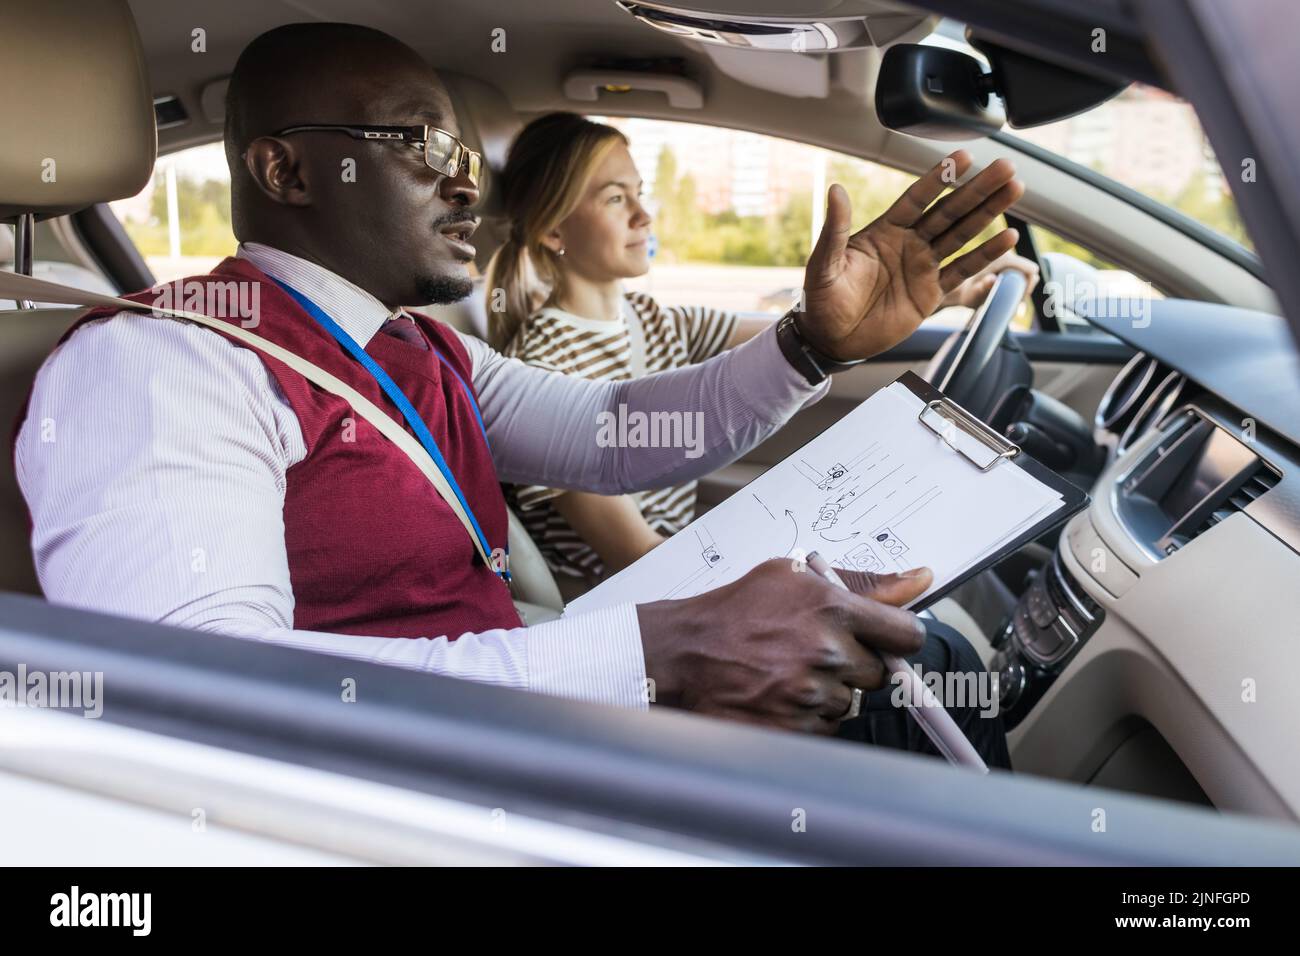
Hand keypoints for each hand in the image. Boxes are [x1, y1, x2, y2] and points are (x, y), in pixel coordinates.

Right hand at [637, 558, 933, 732]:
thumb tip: (918, 580)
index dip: (896, 639)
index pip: (907, 635)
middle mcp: (826, 652)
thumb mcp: (792, 578)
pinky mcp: (795, 728)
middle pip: (877, 673)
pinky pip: (825, 729)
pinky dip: (806, 717)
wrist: (681, 654)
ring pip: (848, 703)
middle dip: (851, 665)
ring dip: (826, 692)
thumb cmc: (734, 612)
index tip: (884, 640)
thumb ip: (862, 583)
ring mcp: (810, 694)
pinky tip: (776, 694)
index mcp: (831, 608)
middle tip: (810, 652)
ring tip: (785, 672)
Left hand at [799, 151, 1023, 361]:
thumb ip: (835, 229)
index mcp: (883, 231)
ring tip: (1014, 189)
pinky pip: (962, 270)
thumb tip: (835, 190)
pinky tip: (1008, 238)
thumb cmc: (822, 301)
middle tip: (1004, 167)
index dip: (939, 178)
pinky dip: (985, 255)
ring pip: (962, 234)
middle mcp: (908, 243)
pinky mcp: (931, 294)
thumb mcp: (824, 264)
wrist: (831, 341)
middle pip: (949, 210)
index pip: (916, 198)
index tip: (962, 157)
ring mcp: (922, 267)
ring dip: (988, 212)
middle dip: (977, 189)